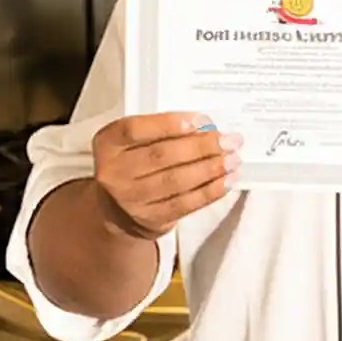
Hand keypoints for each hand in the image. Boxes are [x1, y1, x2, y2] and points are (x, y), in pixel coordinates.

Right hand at [91, 113, 242, 239]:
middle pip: (162, 155)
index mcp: (108, 144)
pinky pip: (185, 204)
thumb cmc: (134, 164)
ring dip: (211, 168)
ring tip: (232, 159)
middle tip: (229, 140)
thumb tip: (207, 128)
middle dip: (202, 146)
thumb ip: (162, 131)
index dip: (170, 124)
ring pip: (177, 181)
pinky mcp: (150, 219)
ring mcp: (131, 199)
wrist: (118, 209)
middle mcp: (115, 172)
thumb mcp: (135, 142)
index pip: (136, 130)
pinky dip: (210, 191)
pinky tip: (227, 180)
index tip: (201, 121)